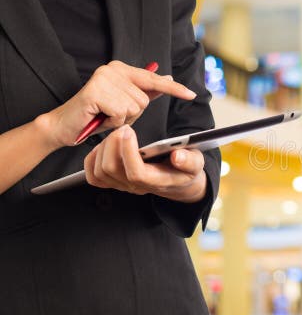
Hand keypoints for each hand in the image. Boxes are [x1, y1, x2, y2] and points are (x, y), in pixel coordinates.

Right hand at [40, 60, 196, 149]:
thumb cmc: (96, 115)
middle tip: (112, 114)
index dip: (174, 89)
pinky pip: (121, 113)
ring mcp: (104, 79)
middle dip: (132, 114)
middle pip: (145, 99)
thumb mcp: (125, 104)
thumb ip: (145, 91)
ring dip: (122, 119)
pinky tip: (100, 118)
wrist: (65, 126)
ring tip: (105, 116)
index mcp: (121, 69)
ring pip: (135, 107)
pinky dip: (112, 122)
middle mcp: (113, 69)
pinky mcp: (96, 92)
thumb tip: (167, 80)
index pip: (153, 79)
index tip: (191, 94)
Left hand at [84, 124, 206, 202]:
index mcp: (157, 181)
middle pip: (112, 170)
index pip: (136, 173)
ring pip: (100, 171)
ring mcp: (123, 186)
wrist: (178, 181)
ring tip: (117, 134)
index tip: (129, 131)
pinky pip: (94, 176)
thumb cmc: (186, 169)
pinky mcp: (114, 182)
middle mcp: (137, 186)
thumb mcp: (196, 162)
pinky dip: (93, 159)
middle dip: (113, 145)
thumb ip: (190, 160)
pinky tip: (104, 146)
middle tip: (123, 128)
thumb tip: (178, 156)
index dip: (128, 152)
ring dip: (104, 148)